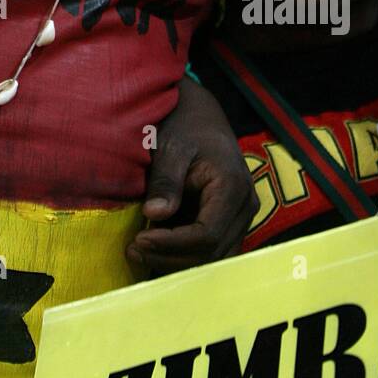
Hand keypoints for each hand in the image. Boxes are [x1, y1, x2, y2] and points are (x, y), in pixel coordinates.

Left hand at [127, 76, 257, 275]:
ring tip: (137, 252)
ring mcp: (239, 217)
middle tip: (132, 251)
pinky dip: (181, 254)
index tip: (139, 240)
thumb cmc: (186, 126)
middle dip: (170, 258)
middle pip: (211, 253)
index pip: (206, 235)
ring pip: (212, 258)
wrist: (201, 115)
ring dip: (175, 261)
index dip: (172, 244)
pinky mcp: (228, 222)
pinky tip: (152, 247)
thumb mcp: (171, 146)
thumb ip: (166, 180)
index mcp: (233, 187)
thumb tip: (155, 214)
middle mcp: (244, 207)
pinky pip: (209, 249)